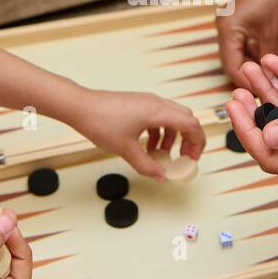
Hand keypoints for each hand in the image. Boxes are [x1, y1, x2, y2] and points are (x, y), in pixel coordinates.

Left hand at [69, 89, 206, 181]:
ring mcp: (147, 102)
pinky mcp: (138, 104)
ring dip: (172, 137)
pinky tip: (147, 147)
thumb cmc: (101, 122)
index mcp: (157, 112)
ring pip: (171, 118)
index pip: (191, 124)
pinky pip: (158, 117)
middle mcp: (156, 103)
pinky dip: (159, 132)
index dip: (197, 143)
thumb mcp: (125, 149)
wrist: (79, 106)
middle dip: (189, 139)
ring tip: (161, 155)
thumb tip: (161, 176)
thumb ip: (146, 165)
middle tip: (183, 157)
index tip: (192, 159)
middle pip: (186, 118)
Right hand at [217, 0, 277, 90]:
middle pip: (232, 61)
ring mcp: (230, 23)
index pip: (231, 66)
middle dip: (249, 75)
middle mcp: (224, 27)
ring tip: (270, 77)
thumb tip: (272, 83)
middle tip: (267, 87)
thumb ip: (269, 59)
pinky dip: (254, 53)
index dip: (246, 82)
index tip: (262, 92)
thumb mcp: (273, 33)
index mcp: (227, 29)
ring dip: (253, 65)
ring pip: (238, 53)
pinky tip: (268, 60)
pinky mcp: (239, 20)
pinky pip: (243, 43)